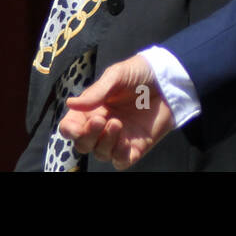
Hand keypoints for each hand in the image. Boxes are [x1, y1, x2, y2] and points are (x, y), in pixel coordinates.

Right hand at [58, 54, 174, 169]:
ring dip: (105, 143)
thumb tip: (70, 104)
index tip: (75, 127)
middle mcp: (102, 126)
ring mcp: (119, 138)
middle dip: (87, 137)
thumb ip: (96, 92)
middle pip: (83, 144)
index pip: (71, 127)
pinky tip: (125, 142)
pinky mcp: (136, 147)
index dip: (69, 130)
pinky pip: (121, 161)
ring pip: (101, 154)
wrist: (167, 79)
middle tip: (100, 121)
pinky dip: (119, 156)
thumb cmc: (139, 73)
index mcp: (92, 109)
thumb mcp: (116, 76)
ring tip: (117, 123)